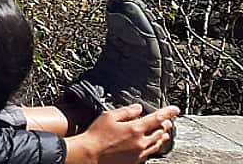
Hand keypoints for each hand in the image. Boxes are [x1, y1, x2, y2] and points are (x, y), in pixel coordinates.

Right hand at [65, 104, 180, 163]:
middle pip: (160, 132)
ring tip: (163, 133)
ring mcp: (139, 153)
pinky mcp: (136, 160)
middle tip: (167, 121)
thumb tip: (138, 108)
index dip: (168, 112)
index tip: (175, 109)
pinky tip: (151, 144)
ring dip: (162, 136)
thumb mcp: (108, 116)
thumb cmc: (97, 135)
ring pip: (157, 144)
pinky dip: (154, 146)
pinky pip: (150, 152)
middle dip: (165, 125)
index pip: (157, 118)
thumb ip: (126, 111)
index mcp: (135, 129)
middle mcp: (140, 142)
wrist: (91, 154)